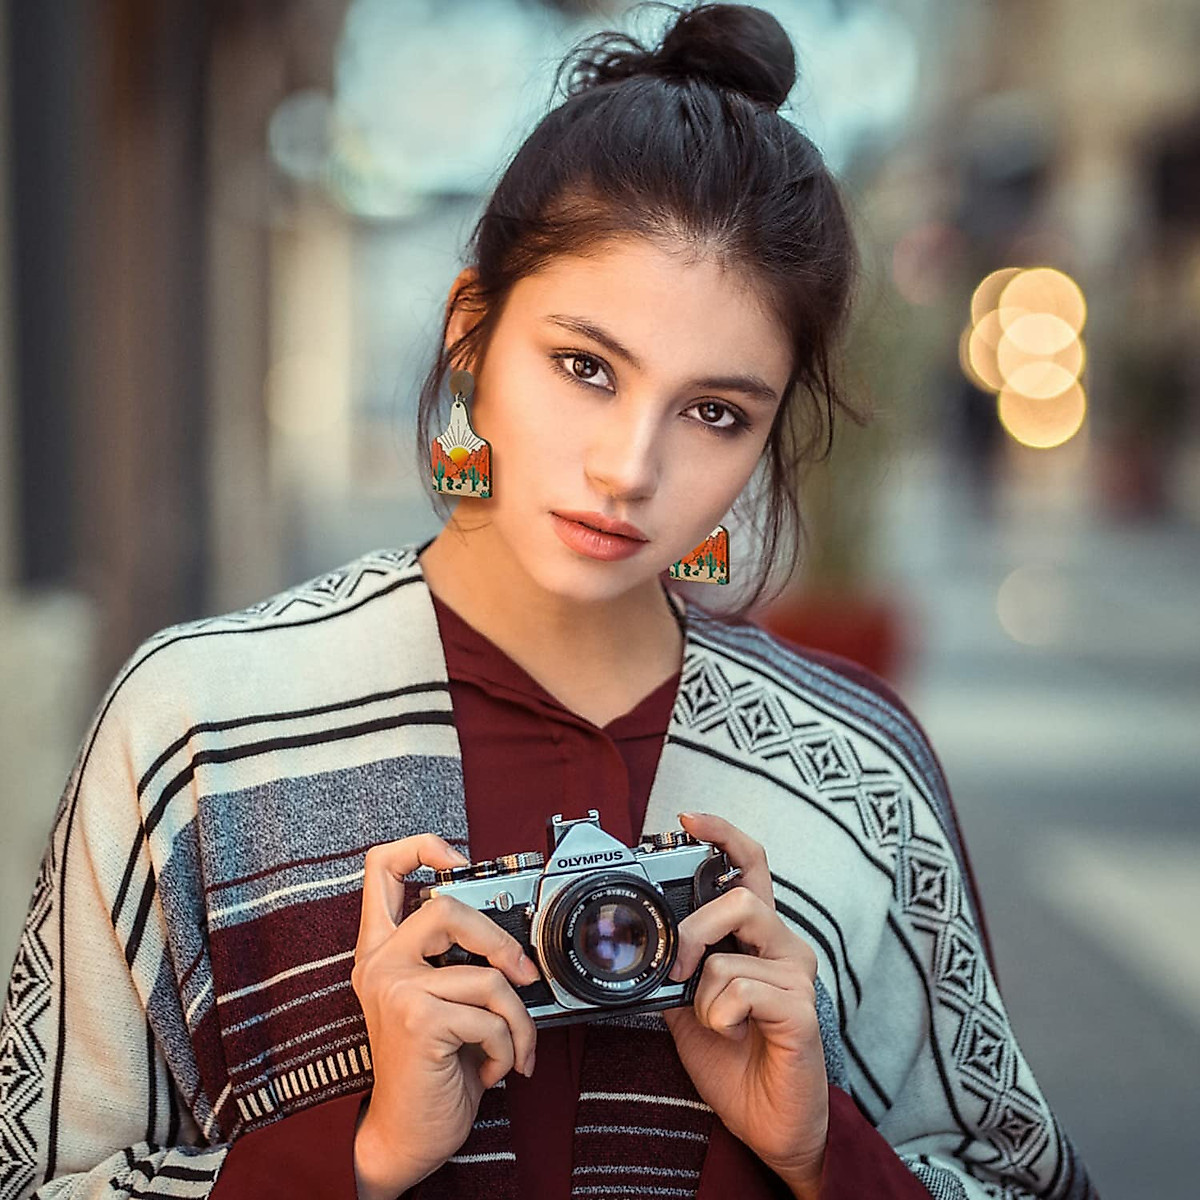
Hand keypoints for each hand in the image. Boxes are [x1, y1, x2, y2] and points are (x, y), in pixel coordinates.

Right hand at [350, 835, 540, 1199]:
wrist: (408, 1136)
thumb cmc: (431, 1068)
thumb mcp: (440, 1002)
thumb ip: (455, 962)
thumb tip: (512, 942)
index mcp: (383, 950)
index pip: (380, 868)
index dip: (419, 847)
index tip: (456, 858)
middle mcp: (381, 963)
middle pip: (445, 907)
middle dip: (500, 941)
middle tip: (522, 975)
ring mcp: (395, 989)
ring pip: (486, 975)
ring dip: (518, 1019)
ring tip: (513, 1047)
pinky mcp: (418, 1019)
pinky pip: (491, 1016)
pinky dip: (509, 1047)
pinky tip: (495, 1069)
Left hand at [662, 812, 828, 1197]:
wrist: (768, 1124)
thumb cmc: (735, 1060)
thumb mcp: (688, 1006)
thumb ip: (676, 968)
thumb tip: (637, 945)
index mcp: (758, 938)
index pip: (750, 866)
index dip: (723, 834)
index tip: (688, 818)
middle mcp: (785, 947)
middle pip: (740, 899)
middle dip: (694, 931)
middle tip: (679, 970)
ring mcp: (797, 977)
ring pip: (729, 951)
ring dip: (703, 992)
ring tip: (715, 1020)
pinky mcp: (800, 1011)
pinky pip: (739, 990)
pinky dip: (718, 1017)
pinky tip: (734, 1035)